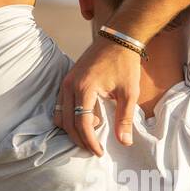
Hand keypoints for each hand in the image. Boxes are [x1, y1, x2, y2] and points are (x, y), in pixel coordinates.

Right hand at [55, 35, 140, 153]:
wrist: (118, 38)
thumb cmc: (125, 63)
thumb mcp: (129, 92)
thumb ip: (125, 118)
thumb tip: (125, 142)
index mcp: (85, 88)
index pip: (82, 123)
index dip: (90, 141)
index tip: (99, 152)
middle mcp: (70, 85)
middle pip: (68, 123)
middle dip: (80, 140)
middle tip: (93, 150)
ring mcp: (66, 82)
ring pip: (60, 116)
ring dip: (72, 130)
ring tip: (88, 138)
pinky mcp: (67, 80)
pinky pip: (60, 106)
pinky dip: (68, 119)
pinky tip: (83, 123)